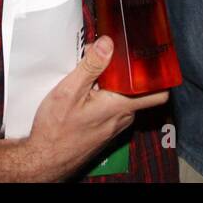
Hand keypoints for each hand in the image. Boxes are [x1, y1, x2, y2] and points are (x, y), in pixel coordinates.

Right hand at [20, 36, 167, 181]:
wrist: (44, 159)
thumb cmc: (56, 129)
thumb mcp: (70, 91)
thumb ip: (91, 66)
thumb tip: (108, 43)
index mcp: (121, 106)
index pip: (158, 92)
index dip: (158, 73)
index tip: (147, 55)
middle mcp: (123, 118)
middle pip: (137, 89)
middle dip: (125, 71)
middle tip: (106, 56)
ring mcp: (115, 126)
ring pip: (124, 97)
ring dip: (112, 83)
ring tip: (91, 72)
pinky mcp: (105, 130)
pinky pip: (113, 107)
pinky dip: (103, 95)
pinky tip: (85, 92)